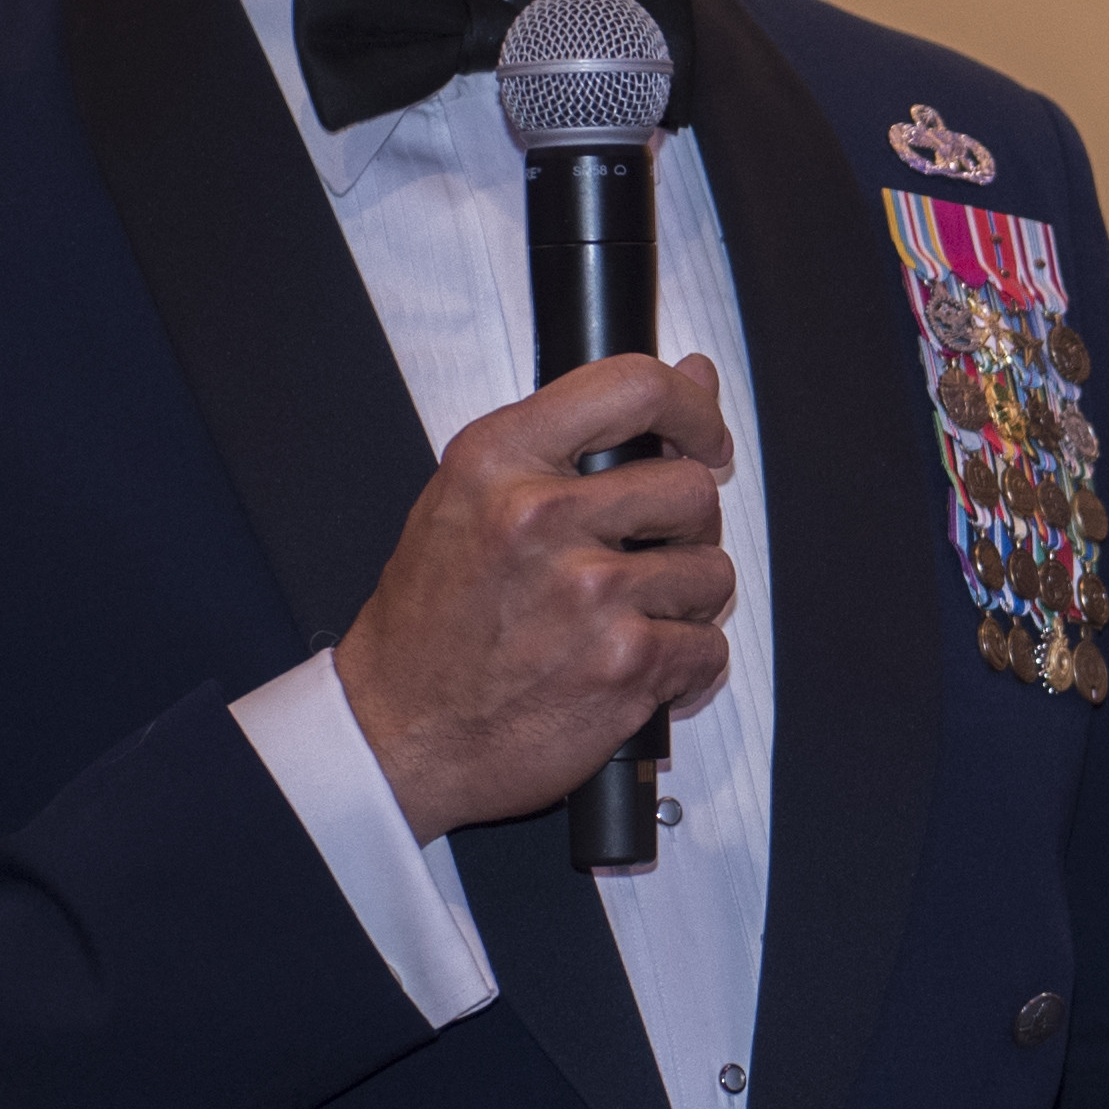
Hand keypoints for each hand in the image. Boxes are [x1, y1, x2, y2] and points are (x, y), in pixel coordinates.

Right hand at [332, 354, 737, 839]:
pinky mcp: (625, 662)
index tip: (704, 435)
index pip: (633, 386)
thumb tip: (694, 374)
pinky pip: (708, 647)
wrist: (397, 734)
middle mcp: (542, 516)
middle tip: (643, 557)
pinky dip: (682, 667)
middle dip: (684, 528)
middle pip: (691, 488)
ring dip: (683, 602)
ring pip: (711, 572)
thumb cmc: (430, 626)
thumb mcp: (473, 500)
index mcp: (499, 460)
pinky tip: (626, 668)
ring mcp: (589, 591)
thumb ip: (578, 437)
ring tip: (622, 621)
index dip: (691, 408)